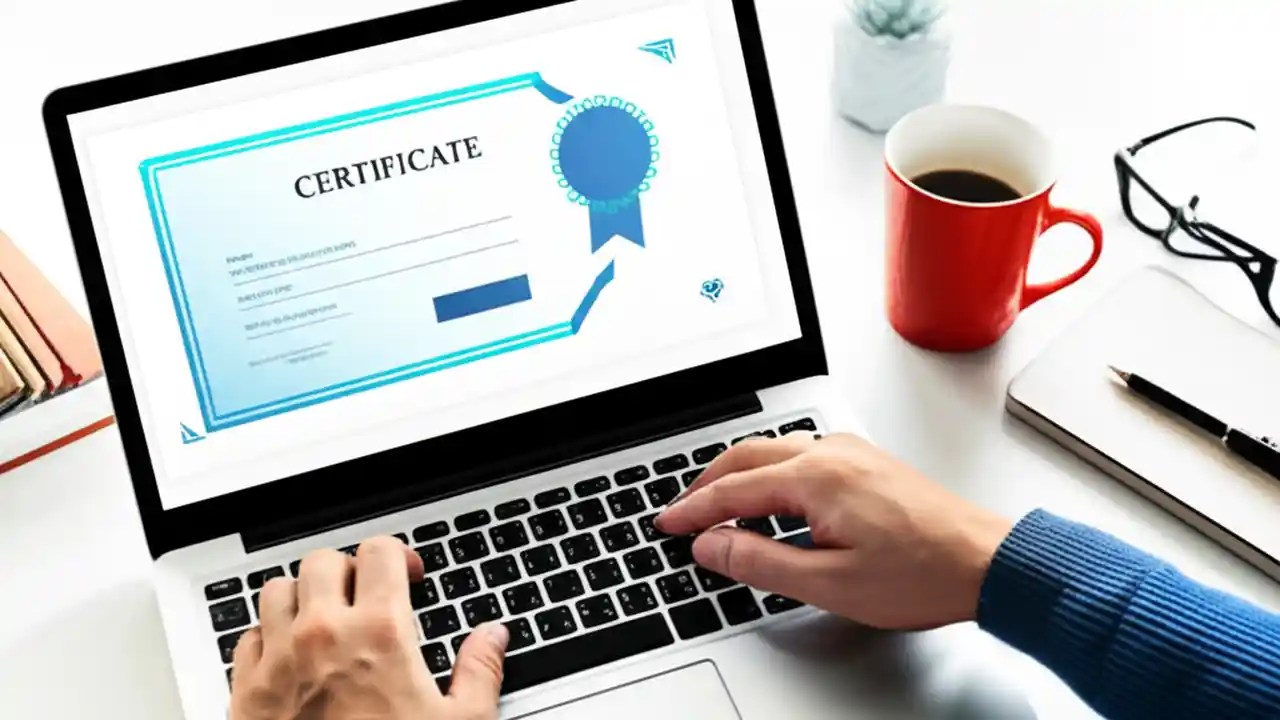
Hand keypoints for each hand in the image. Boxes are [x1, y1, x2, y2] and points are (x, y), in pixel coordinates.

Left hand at [230, 536, 508, 719]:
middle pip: (322, 561)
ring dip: (303, 597)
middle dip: (349, 570)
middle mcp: (322, 636)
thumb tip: (493, 638)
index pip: (378, 552)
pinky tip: (290, 657)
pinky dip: (268, 637)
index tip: (407, 574)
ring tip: (326, 617)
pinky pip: (247, 638)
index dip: (398, 555)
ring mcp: (277, 662)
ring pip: (277, 591)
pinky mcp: (245, 694)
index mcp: (379, 634)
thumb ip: (479, 671)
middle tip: (368, 594)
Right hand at [656, 433, 1012, 629]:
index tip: (669, 525)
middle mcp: (830, 453)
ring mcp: (850, 453)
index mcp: (815, 478)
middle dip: (706, 484)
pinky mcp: (866, 462)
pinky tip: (769, 494)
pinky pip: (799, 453)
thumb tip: (712, 547)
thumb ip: (760, 562)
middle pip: (745, 457)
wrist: (987, 562)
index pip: (733, 491)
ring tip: (716, 502)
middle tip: (682, 510)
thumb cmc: (923, 572)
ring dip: (737, 474)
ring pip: (772, 450)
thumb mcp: (828, 584)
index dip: (695, 511)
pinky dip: (768, 471)